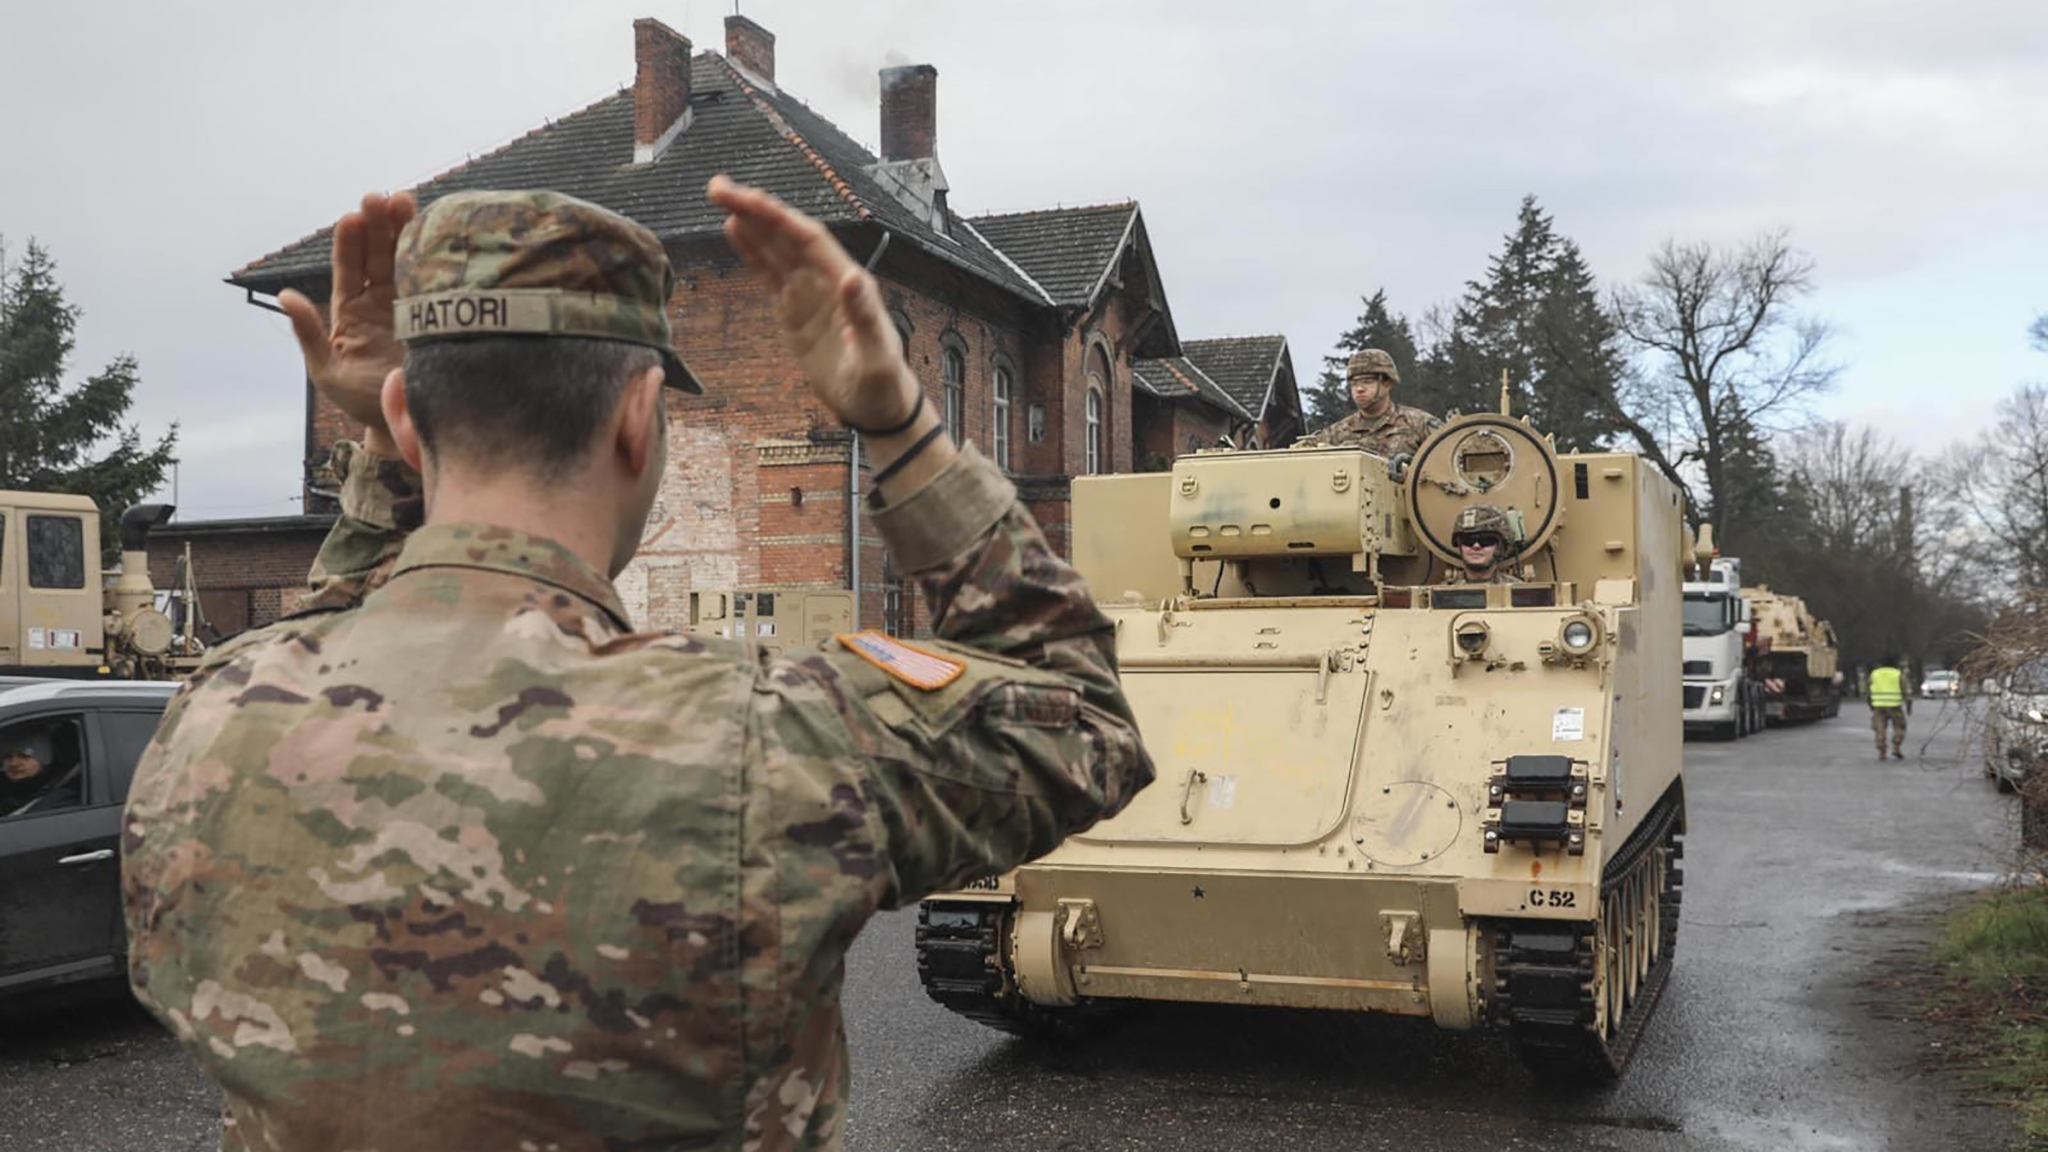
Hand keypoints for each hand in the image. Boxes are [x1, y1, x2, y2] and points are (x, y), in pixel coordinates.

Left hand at [279, 191, 415, 455]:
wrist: (404, 426)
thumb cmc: (360, 401)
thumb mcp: (327, 370)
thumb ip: (309, 333)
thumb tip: (285, 296)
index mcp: (350, 310)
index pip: (348, 266)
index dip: (350, 241)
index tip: (353, 217)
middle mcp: (380, 301)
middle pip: (378, 254)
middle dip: (379, 224)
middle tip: (381, 198)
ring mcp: (410, 305)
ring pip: (406, 259)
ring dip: (406, 229)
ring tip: (406, 201)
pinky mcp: (438, 316)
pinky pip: (435, 281)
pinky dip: (434, 255)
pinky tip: (437, 232)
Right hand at [707, 175, 921, 430]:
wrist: (876, 407)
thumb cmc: (881, 384)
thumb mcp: (876, 357)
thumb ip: (865, 318)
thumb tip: (853, 276)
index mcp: (847, 283)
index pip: (809, 240)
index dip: (778, 218)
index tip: (748, 200)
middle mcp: (828, 280)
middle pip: (787, 235)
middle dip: (755, 209)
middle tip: (717, 188)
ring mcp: (809, 293)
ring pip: (776, 248)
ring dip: (751, 223)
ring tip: (720, 197)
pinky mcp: (795, 310)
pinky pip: (770, 273)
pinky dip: (753, 252)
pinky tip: (735, 231)